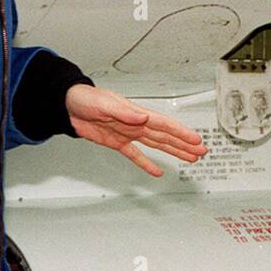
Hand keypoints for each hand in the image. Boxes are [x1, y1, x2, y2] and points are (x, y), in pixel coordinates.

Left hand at [64, 83, 207, 176]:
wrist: (68, 106)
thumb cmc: (86, 99)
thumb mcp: (103, 103)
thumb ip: (124, 112)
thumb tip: (143, 117)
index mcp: (136, 113)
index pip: (163, 124)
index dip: (180, 132)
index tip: (195, 139)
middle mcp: (136, 124)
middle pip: (165, 136)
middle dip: (184, 144)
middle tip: (201, 152)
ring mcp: (128, 134)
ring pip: (156, 145)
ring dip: (173, 152)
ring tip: (190, 159)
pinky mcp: (117, 143)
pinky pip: (136, 155)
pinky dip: (147, 163)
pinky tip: (158, 171)